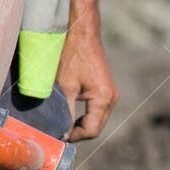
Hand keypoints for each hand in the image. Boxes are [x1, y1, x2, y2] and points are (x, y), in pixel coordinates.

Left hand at [54, 24, 118, 141]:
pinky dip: (85, 116)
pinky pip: (97, 110)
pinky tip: (71, 115)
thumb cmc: (72, 55)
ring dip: (81, 125)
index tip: (57, 137)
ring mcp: (111, 95)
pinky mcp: (106, 90)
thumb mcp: (64, 85)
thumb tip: (62, 131)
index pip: (91, 130)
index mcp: (104, 99)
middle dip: (78, 133)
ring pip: (97, 120)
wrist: (82, 32)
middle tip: (58, 134)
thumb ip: (65, 111)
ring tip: (63, 125)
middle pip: (96, 128)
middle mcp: (112, 99)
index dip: (74, 136)